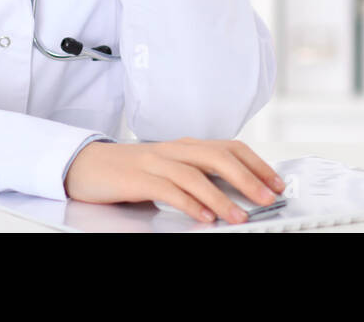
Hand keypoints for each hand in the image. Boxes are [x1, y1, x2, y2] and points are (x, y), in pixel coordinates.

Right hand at [63, 138, 286, 224]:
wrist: (85, 166)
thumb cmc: (130, 172)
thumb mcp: (168, 169)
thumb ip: (196, 175)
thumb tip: (233, 193)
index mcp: (186, 146)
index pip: (229, 147)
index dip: (257, 164)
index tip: (277, 183)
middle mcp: (174, 149)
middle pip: (218, 156)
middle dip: (248, 178)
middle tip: (268, 198)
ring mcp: (155, 161)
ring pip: (196, 174)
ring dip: (221, 197)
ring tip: (239, 217)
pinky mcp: (138, 177)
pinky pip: (169, 190)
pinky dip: (190, 204)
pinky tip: (204, 217)